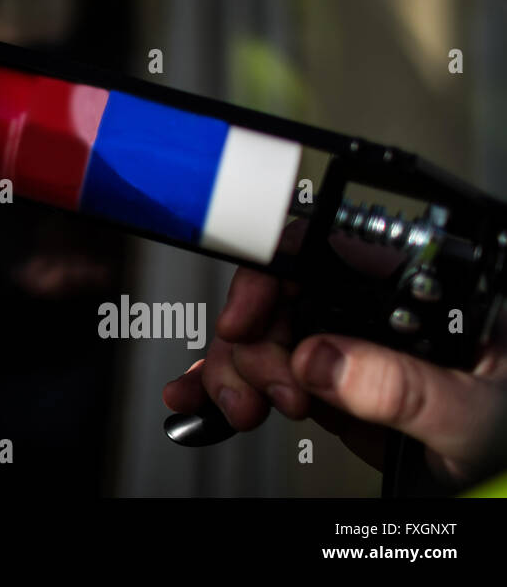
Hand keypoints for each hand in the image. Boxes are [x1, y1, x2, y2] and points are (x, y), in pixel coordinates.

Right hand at [163, 265, 506, 484]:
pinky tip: (196, 401)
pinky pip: (259, 381)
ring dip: (231, 373)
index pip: (325, 255)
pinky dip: (221, 390)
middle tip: (270, 394)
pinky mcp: (326, 392)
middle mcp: (371, 315)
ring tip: (242, 410)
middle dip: (252, 347)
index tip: (244, 320)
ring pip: (257, 341)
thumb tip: (320, 360)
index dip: (271, 278)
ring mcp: (344, 353)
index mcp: (414, 294)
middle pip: (277, 300)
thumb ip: (404, 387)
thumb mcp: (474, 414)